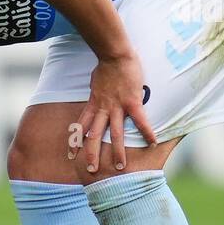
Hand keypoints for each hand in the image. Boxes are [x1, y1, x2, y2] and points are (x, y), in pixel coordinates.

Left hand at [71, 52, 157, 173]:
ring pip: (115, 134)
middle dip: (92, 154)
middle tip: (90, 170)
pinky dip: (146, 132)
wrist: (114, 53)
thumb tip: (96, 95)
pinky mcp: (132, 102)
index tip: (71, 156)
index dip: (75, 142)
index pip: (81, 127)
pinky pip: (140, 120)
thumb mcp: (94, 84)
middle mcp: (102, 109)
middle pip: (94, 136)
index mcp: (93, 105)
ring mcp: (117, 106)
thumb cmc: (106, 66)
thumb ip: (96, 94)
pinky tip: (152, 143)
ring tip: (119, 167)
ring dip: (116, 151)